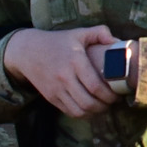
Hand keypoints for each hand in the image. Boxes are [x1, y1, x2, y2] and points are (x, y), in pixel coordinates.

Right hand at [2, 25, 123, 116]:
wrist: (27, 52)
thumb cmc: (57, 42)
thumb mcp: (78, 33)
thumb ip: (100, 32)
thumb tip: (118, 42)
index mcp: (74, 61)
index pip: (95, 85)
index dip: (109, 94)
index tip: (117, 93)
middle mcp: (64, 77)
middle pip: (88, 102)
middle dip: (105, 106)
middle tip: (112, 101)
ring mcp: (56, 89)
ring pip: (80, 111)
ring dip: (95, 112)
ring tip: (103, 106)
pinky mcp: (51, 97)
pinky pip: (70, 112)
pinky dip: (83, 114)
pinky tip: (90, 108)